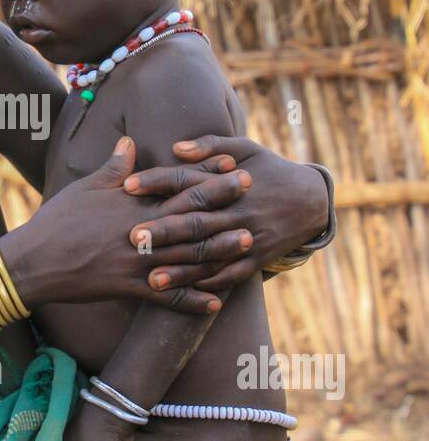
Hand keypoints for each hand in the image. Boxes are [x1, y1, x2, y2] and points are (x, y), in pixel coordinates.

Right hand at [0, 136, 254, 313]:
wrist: (34, 262)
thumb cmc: (57, 221)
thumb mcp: (85, 188)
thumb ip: (114, 168)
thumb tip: (130, 143)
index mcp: (132, 204)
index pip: (178, 185)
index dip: (207, 175)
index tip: (233, 166)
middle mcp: (141, 232)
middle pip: (191, 216)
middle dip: (224, 206)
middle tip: (253, 198)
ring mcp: (138, 262)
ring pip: (188, 257)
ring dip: (219, 251)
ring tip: (247, 245)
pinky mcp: (131, 288)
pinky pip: (169, 297)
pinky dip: (193, 301)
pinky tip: (217, 302)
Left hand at [125, 136, 329, 292]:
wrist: (313, 200)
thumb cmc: (269, 169)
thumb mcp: (245, 148)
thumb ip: (210, 146)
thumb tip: (176, 147)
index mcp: (229, 182)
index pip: (187, 180)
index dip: (157, 182)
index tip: (127, 186)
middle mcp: (238, 211)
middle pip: (195, 221)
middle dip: (164, 230)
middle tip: (131, 236)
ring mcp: (248, 238)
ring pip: (210, 256)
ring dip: (182, 269)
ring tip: (152, 278)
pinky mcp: (257, 259)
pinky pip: (232, 275)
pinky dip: (210, 285)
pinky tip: (187, 294)